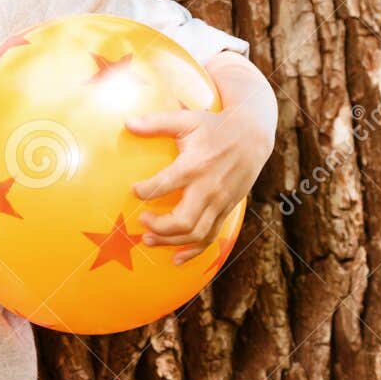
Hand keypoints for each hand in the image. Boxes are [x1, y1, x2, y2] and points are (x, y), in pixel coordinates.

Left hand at [125, 105, 270, 263]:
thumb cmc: (214, 126)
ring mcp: (220, 202)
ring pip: (196, 234)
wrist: (253, 136)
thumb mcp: (186, 120)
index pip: (165, 184)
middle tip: (141, 222)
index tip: (134, 191)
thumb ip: (156, 123)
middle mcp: (208, 188)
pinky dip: (194, 251)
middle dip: (158, 227)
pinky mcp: (227, 209)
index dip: (145, 191)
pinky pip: (211, 237)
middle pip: (183, 221)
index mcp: (194, 165)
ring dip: (171, 242)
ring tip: (148, 239)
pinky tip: (176, 259)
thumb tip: (127, 123)